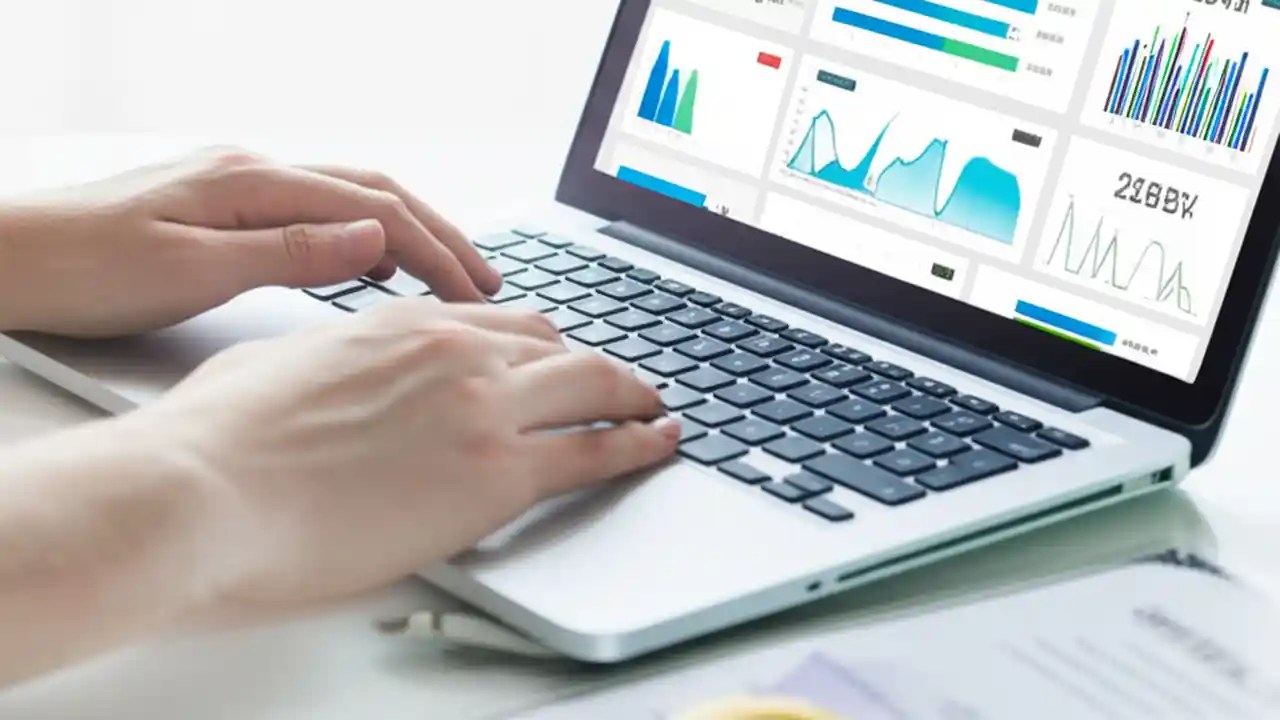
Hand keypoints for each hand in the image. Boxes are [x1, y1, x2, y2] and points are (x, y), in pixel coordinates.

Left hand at [0, 147, 501, 336]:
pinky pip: (319, 212)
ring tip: (450, 275)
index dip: (435, 250)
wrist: (5, 259)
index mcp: (252, 183)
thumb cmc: (82, 269)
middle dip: (440, 235)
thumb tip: (375, 238)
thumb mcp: (191, 269)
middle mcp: (253, 173)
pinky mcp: (226, 207)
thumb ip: (289, 252)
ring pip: (351, 199)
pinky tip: (376, 263)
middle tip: (487, 283)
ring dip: (409, 233)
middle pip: (375, 192)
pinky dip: (365, 236)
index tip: (476, 293)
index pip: (374, 208)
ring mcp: (240, 186)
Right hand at [132, 300, 679, 608]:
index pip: (495, 324)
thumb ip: (331, 360)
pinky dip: (639, 445)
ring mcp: (483, 406)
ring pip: (593, 384)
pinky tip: (660, 444)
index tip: (552, 358)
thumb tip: (333, 368)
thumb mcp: (278, 365)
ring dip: (633, 397)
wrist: (206, 489)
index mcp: (402, 325)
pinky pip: (596, 450)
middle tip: (613, 385)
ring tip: (656, 411)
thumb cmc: (219, 438)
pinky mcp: (499, 472)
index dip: (534, 344)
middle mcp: (453, 351)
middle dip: (590, 365)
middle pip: (554, 345)